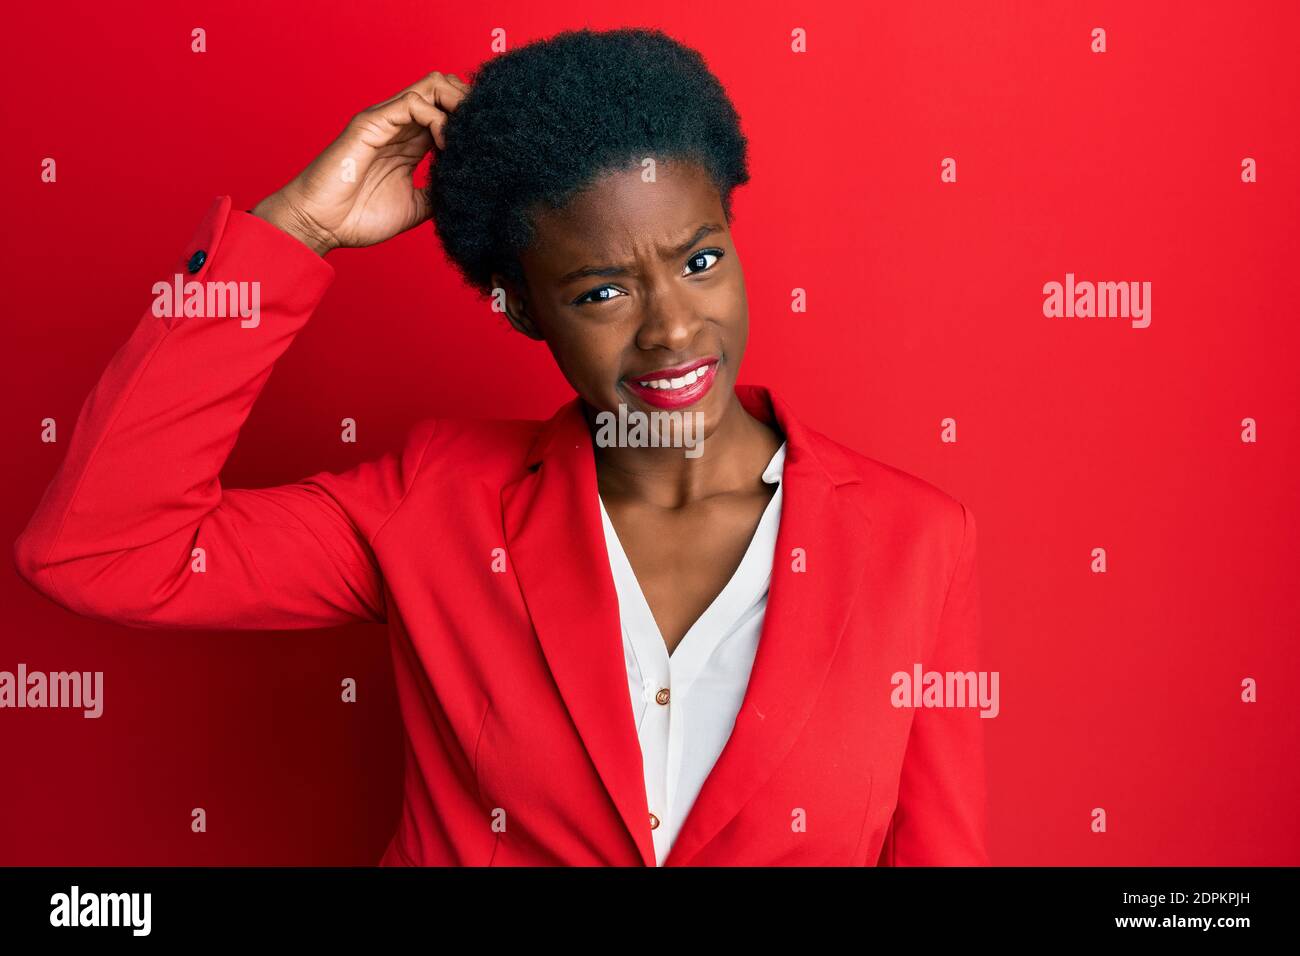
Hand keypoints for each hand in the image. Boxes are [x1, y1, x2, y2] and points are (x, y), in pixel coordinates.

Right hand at [251, 71, 469, 255]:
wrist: (319, 225)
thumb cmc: (357, 218)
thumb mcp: (414, 208)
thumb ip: (438, 194)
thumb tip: (468, 193)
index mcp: (410, 144)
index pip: (448, 114)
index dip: (471, 122)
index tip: (491, 145)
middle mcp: (400, 127)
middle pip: (444, 90)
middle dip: (470, 104)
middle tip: (486, 132)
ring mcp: (385, 121)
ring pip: (431, 87)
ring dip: (457, 103)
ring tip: (470, 133)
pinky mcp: (371, 123)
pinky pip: (412, 103)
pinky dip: (436, 118)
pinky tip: (446, 143)